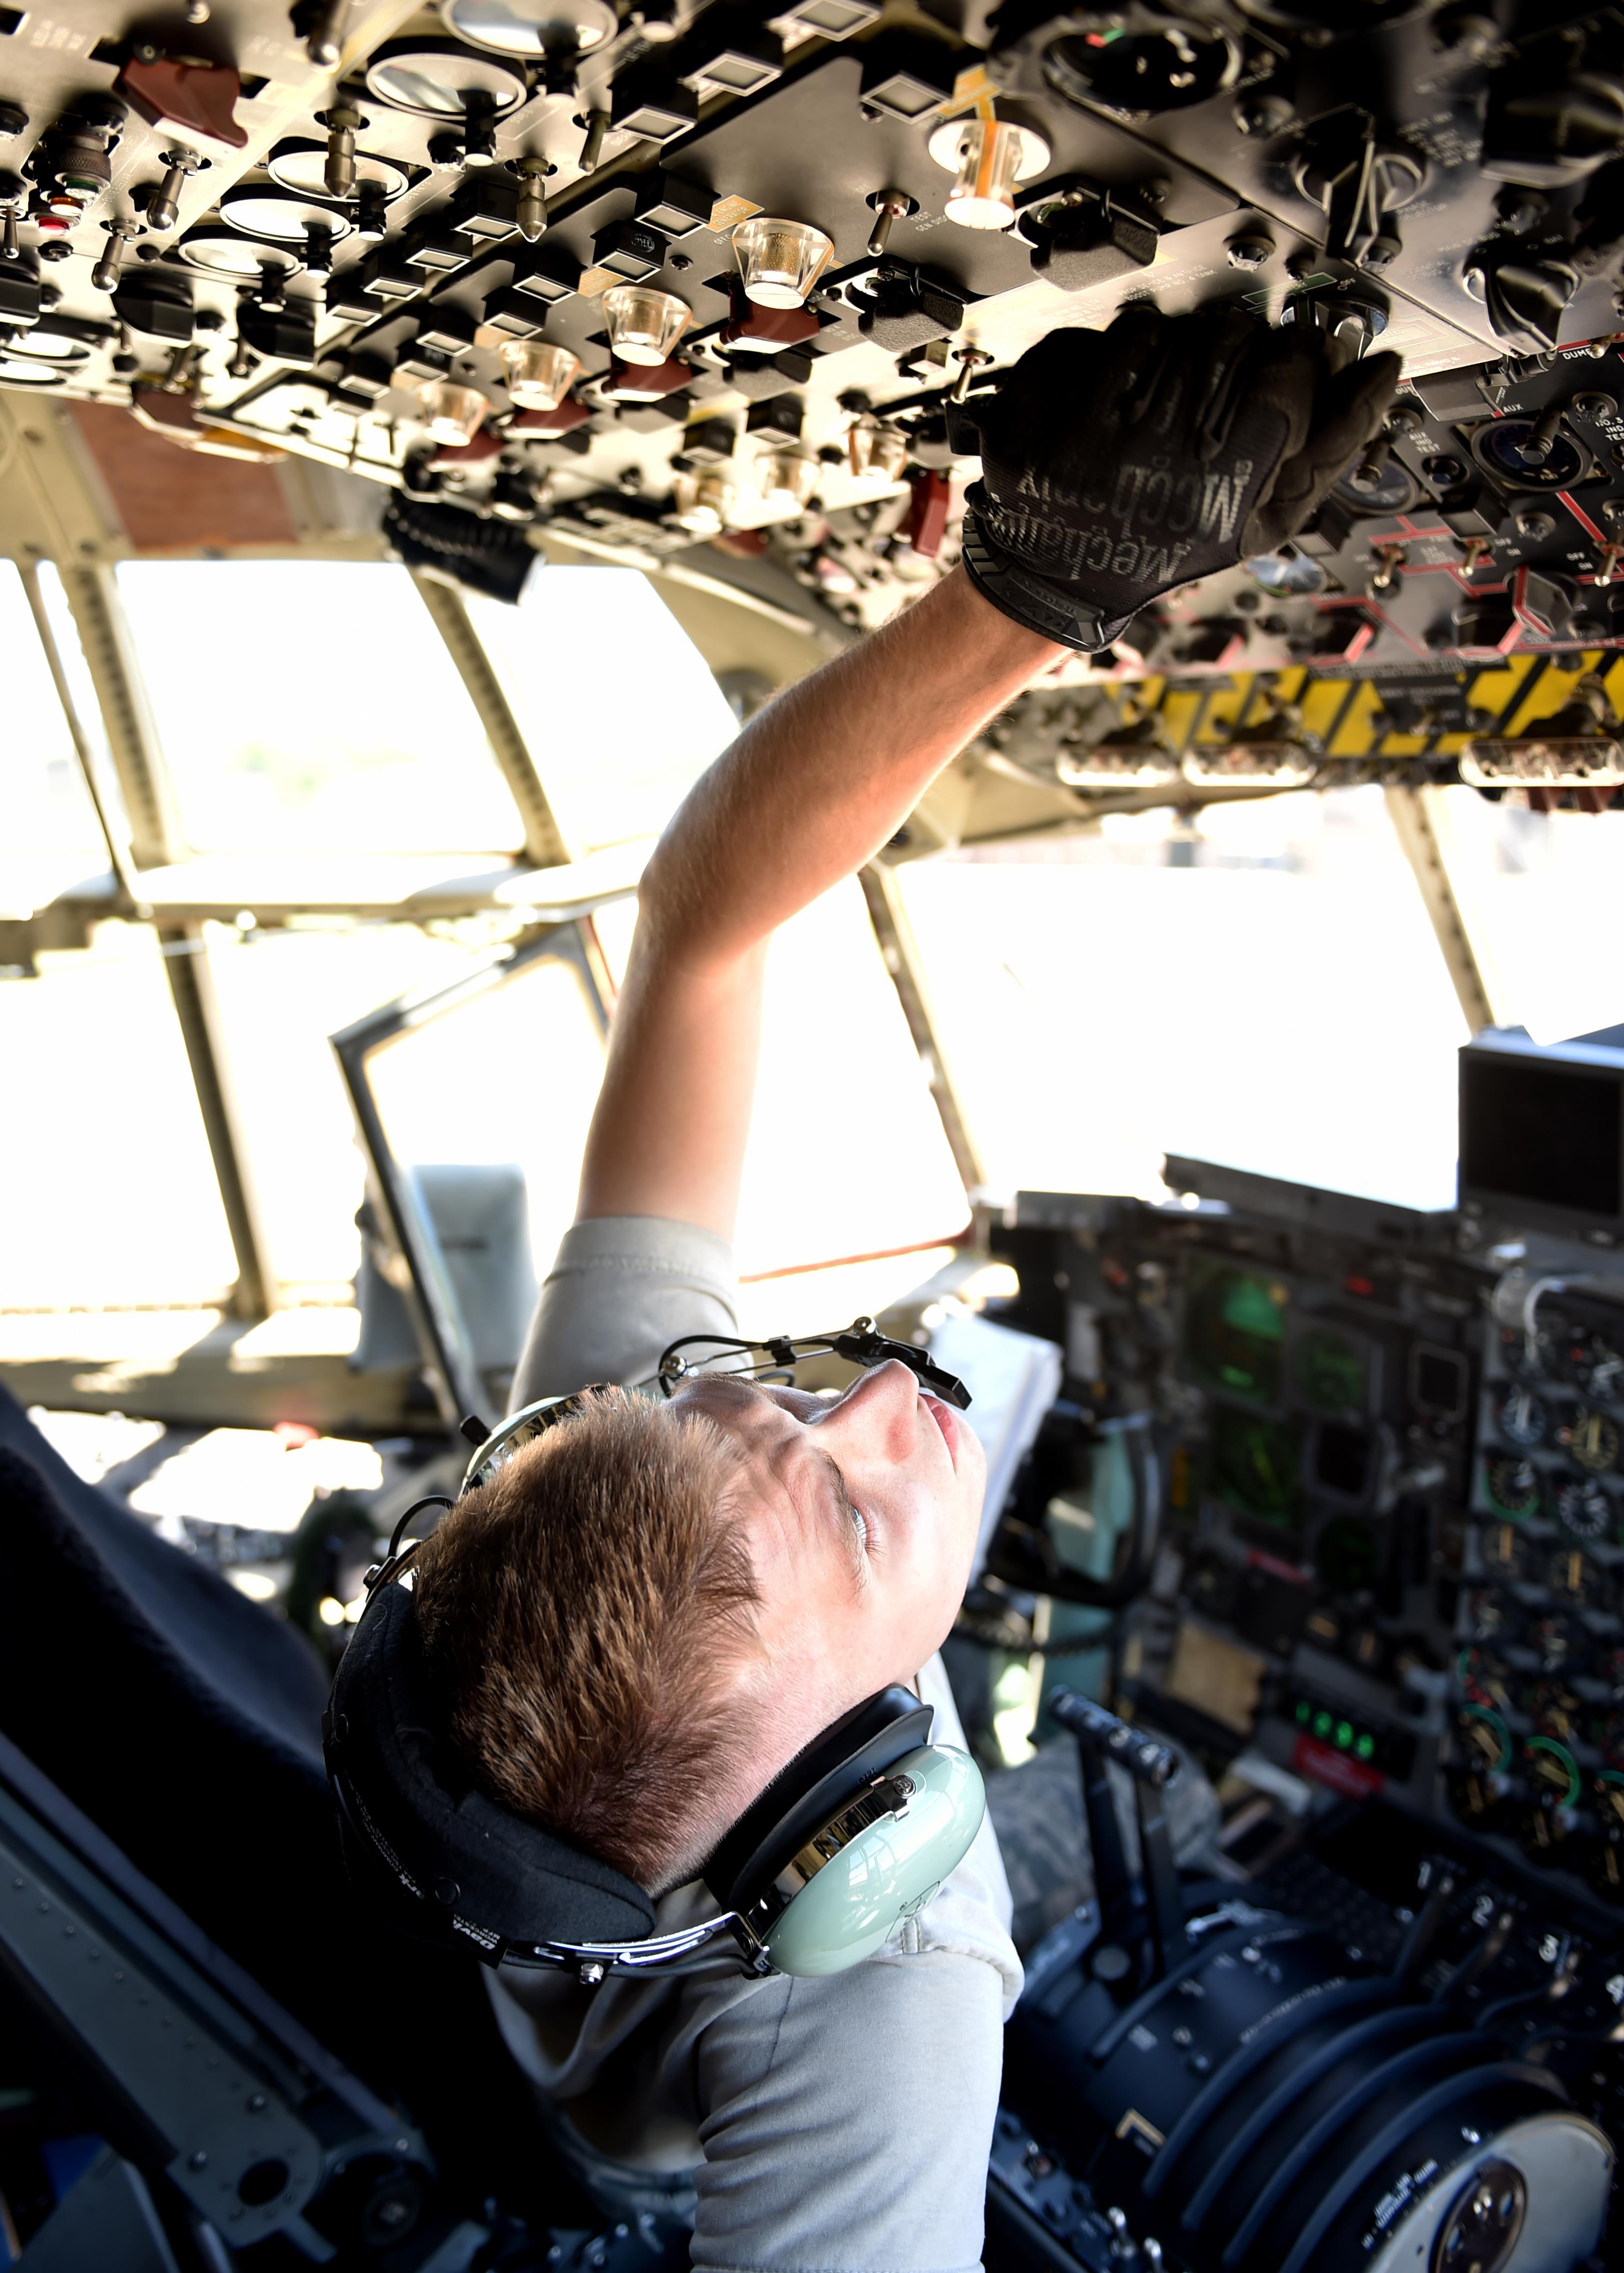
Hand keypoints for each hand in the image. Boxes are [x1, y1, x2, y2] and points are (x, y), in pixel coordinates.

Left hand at [959, 303, 1401, 650]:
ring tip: (1161, 394)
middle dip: (1235, 346)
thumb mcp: (1263, 520)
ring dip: (1168, 344)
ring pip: (1156, 327)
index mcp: (1215, 494)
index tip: (1292, 360)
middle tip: (1222, 379)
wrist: (1062, 579)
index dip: (1298, 355)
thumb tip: (1381, 370)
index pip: (1284, 372)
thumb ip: (1331, 446)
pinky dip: (1103, 354)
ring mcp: (1079, 440)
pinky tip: (1109, 398)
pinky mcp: (1030, 419)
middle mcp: (1147, 464)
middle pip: (1223, 338)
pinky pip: (1086, 339)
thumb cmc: (1172, 546)